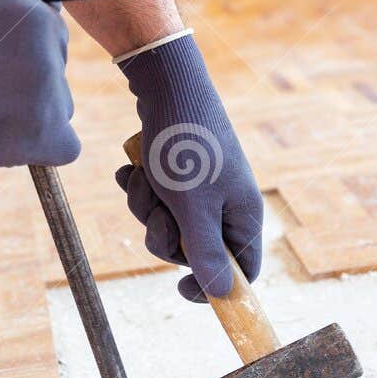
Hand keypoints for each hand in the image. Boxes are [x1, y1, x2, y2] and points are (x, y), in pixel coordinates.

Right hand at [0, 0, 80, 169]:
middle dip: (28, 73)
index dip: (20, 45)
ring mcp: (52, 100)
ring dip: (35, 108)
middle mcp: (52, 58)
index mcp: (42, 21)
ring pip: (59, 104)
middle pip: (56, 68)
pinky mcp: (46, 138)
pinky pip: (66, 146)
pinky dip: (46, 145)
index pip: (52, 33)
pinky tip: (15, 139)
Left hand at [114, 34, 262, 301]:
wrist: (167, 84)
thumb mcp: (192, 207)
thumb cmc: (185, 146)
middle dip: (163, 232)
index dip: (213, 286)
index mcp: (244, 216)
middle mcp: (227, 203)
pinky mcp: (178, 172)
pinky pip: (155, 199)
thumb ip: (205, 252)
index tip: (179, 288)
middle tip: (159, 207)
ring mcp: (202, 187)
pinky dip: (141, 186)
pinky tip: (133, 169)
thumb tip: (222, 294)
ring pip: (166, 224)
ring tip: (145, 176)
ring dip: (146, 205)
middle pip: (192, 250)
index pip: (242, 270)